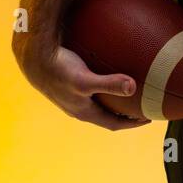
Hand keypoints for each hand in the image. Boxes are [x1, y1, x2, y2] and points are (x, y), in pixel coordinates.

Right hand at [12, 35, 150, 130]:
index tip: (149, 118)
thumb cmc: (59, 69)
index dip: (132, 123)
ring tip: (131, 89)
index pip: (113, 124)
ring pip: (98, 101)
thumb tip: (133, 87)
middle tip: (143, 106)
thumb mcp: (85, 80)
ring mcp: (72, 95)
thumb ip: (109, 83)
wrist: (33, 58)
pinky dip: (104, 81)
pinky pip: (91, 85)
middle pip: (107, 115)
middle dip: (125, 113)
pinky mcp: (68, 82)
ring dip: (114, 99)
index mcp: (84, 112)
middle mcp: (78, 107)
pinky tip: (110, 66)